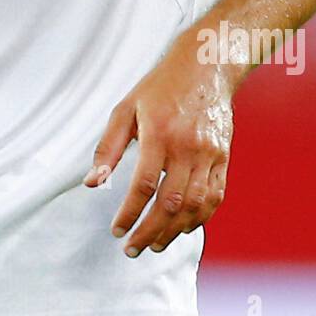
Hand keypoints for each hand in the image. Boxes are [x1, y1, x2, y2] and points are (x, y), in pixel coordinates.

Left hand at [83, 48, 234, 256]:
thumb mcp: (125, 109)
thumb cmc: (160, 87)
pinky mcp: (224, 158)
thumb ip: (107, 147)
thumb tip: (92, 182)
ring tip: (155, 245)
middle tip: (132, 249)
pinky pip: (214, 197)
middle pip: (170, 204)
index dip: (130, 214)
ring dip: (174, 232)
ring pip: (195, 206)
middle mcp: (188, 147)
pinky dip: (199, 219)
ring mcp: (210, 155)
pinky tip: (181, 229)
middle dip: (150, 232)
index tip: (117, 231)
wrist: (206, 66)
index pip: (144, 185)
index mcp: (160, 134)